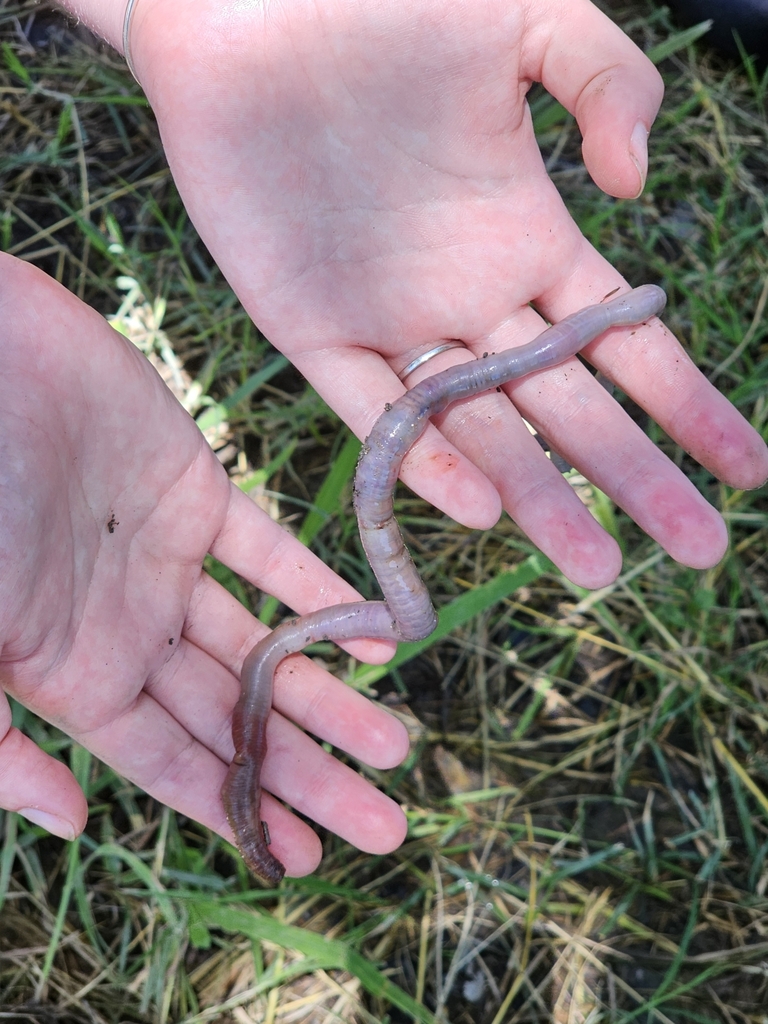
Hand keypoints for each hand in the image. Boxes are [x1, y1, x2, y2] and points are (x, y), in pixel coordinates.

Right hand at [0, 254, 406, 876]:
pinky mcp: (195, 489)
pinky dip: (322, 593)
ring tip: (395, 745)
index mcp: (73, 673)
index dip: (238, 810)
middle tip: (386, 823)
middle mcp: (128, 627)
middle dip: (306, 772)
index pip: (172, 762)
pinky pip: (271, 553)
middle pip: (235, 718)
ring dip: (328, 694)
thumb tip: (72, 824)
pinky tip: (377, 637)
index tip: (306, 858)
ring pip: (265, 644)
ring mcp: (166, 559)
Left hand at [124, 0, 766, 587]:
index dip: (687, 406)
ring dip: (539, 498)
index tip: (746, 469)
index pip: (623, 345)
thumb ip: (604, 83)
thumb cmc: (386, 2)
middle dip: (635, 479)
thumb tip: (637, 195)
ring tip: (596, 567)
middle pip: (566, 408)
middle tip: (698, 549)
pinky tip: (480, 508)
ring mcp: (392, 319)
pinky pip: (373, 408)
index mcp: (528, 236)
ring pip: (480, 428)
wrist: (249, 1)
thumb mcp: (525, 21)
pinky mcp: (310, 325)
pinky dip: (423, 457)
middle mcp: (469, 296)